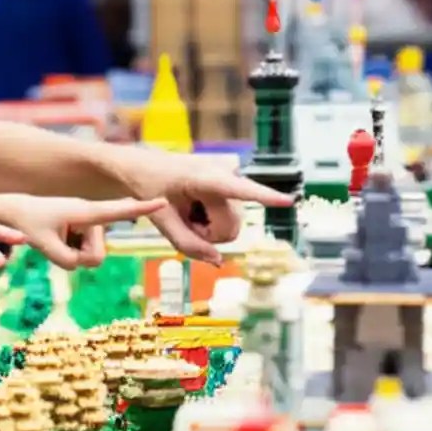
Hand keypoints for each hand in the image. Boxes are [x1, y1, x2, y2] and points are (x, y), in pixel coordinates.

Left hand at [0, 195, 167, 269]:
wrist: (16, 211)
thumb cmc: (29, 223)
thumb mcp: (43, 245)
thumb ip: (66, 260)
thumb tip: (82, 265)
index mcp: (84, 212)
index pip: (117, 212)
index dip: (141, 209)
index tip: (163, 201)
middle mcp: (90, 217)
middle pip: (96, 257)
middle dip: (78, 258)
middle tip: (53, 242)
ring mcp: (87, 225)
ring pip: (89, 258)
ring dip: (71, 254)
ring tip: (53, 237)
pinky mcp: (83, 231)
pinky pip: (82, 254)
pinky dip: (68, 251)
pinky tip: (56, 238)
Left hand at [122, 150, 294, 263]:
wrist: (143, 168)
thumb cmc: (149, 189)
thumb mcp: (161, 221)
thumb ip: (187, 244)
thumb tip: (219, 262)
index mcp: (204, 177)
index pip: (239, 190)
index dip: (265, 197)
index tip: (289, 200)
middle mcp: (225, 173)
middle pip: (231, 227)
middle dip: (208, 235)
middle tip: (182, 220)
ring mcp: (231, 177)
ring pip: (233, 225)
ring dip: (209, 228)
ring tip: (187, 212)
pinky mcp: (232, 183)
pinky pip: (231, 217)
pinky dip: (212, 221)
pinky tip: (195, 208)